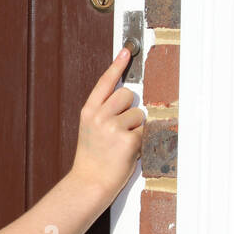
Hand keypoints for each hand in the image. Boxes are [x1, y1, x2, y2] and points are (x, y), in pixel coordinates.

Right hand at [69, 47, 145, 198]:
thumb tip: (126, 97)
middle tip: (120, 128)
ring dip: (135, 128)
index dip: (117, 66)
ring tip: (121, 144)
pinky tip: (127, 152)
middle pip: (127, 95)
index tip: (127, 51)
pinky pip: (144, 132)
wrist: (90, 182)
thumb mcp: (90, 129)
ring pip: (138, 114)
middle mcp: (99, 116)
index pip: (105, 83)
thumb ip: (103, 111)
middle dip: (129, 109)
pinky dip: (139, 142)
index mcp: (89, 112)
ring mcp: (113, 128)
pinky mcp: (128, 140)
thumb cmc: (92, 157)